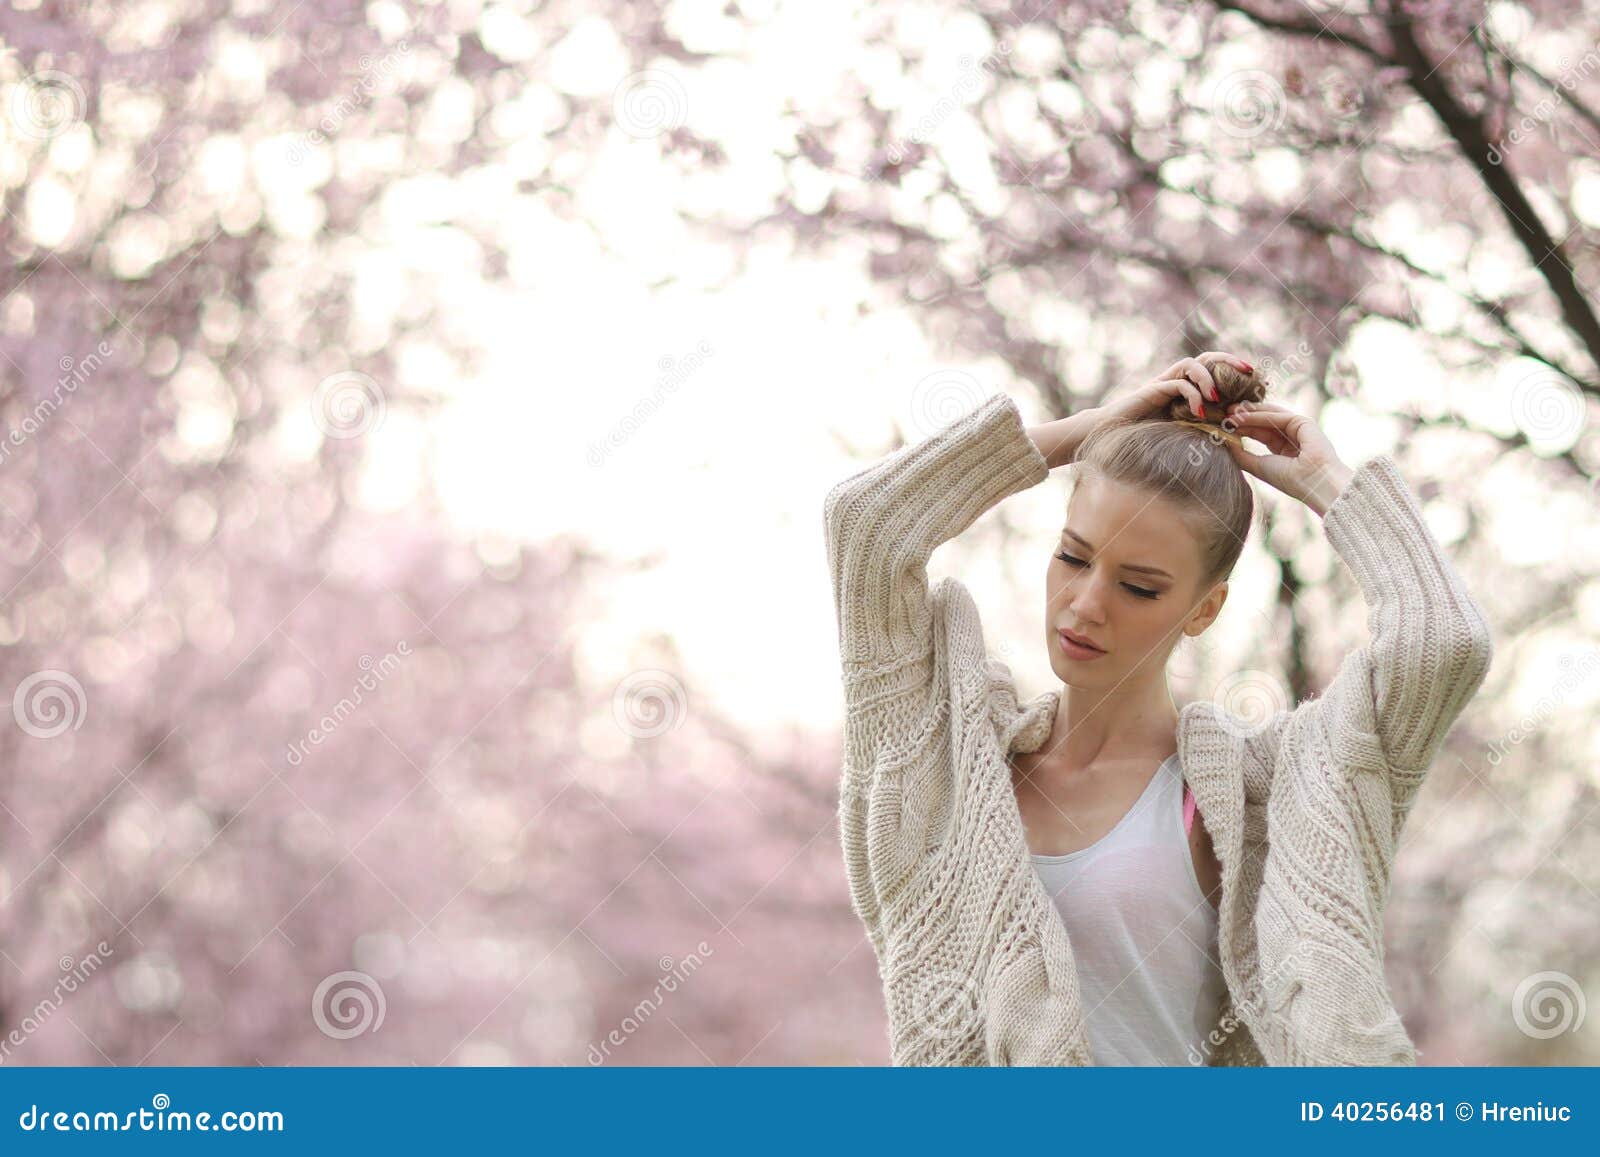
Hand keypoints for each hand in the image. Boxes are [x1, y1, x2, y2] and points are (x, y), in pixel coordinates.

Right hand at [1096, 352, 1255, 426]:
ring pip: (1192, 364)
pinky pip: (1179, 383)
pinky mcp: (1154, 390)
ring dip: (1209, 378)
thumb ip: (1204, 428)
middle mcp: (1176, 379)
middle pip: (1207, 358)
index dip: (1234, 368)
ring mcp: (1164, 382)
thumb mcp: (1183, 432)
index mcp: (1186, 386)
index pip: (1214, 367)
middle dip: (1230, 361)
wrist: (1112, 435)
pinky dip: (1193, 395)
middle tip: (1249, 371)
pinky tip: (1199, 413)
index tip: (1255, 377)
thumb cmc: (1145, 437)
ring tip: (1218, 397)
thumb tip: (1236, 437)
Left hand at [1221, 400, 1354, 515]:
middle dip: (1244, 416)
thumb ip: (1242, 455)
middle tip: (1224, 412)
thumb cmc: (1290, 480)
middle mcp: (1292, 437)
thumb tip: (1225, 442)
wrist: (1313, 483)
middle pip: (1264, 422)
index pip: (1260, 433)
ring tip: (1229, 411)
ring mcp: (1299, 429)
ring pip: (1270, 416)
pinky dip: (1259, 415)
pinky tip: (1241, 416)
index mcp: (1284, 450)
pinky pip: (1277, 416)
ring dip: (1249, 413)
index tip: (1223, 424)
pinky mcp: (1304, 422)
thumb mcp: (1259, 466)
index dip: (1242, 427)